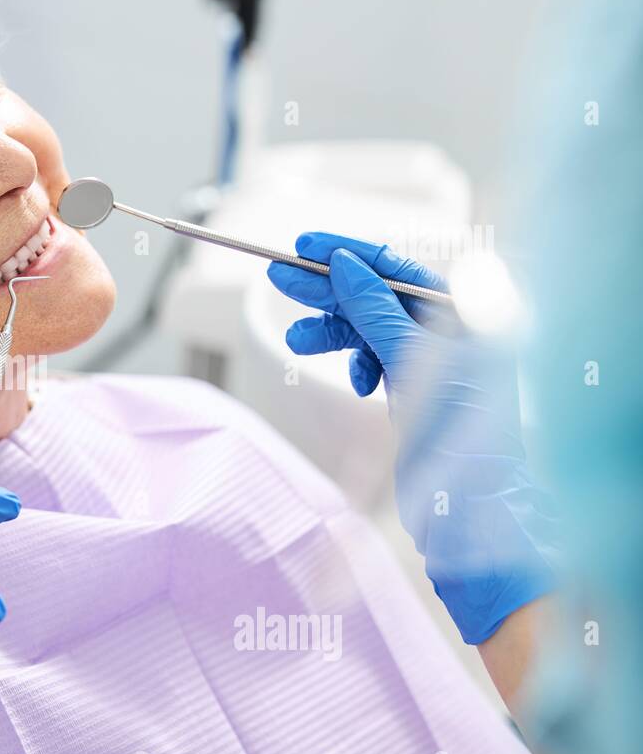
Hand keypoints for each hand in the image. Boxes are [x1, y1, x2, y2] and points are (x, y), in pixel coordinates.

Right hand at [267, 233, 557, 643]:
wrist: (473, 508)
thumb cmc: (458, 435)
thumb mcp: (412, 361)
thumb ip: (376, 310)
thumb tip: (346, 266)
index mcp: (465, 314)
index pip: (397, 268)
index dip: (348, 253)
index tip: (305, 245)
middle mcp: (453, 331)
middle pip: (378, 294)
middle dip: (328, 290)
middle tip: (280, 278)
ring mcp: (436, 361)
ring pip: (371, 328)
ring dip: (333, 332)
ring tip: (296, 341)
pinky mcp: (421, 389)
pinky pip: (377, 360)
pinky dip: (357, 365)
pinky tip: (354, 384)